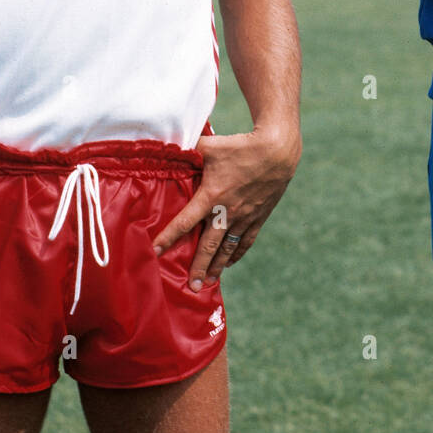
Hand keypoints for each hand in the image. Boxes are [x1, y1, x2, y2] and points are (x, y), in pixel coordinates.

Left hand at [152, 127, 300, 289]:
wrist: (277, 151)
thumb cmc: (241, 146)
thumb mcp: (211, 145)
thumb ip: (190, 149)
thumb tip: (169, 145)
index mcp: (211, 196)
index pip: (185, 222)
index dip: (168, 237)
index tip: (155, 252)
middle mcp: (227, 212)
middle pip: (208, 246)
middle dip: (197, 267)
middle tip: (189, 287)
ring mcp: (244, 217)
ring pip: (227, 249)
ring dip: (217, 267)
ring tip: (207, 282)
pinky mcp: (258, 216)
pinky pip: (245, 240)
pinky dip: (237, 253)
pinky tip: (230, 262)